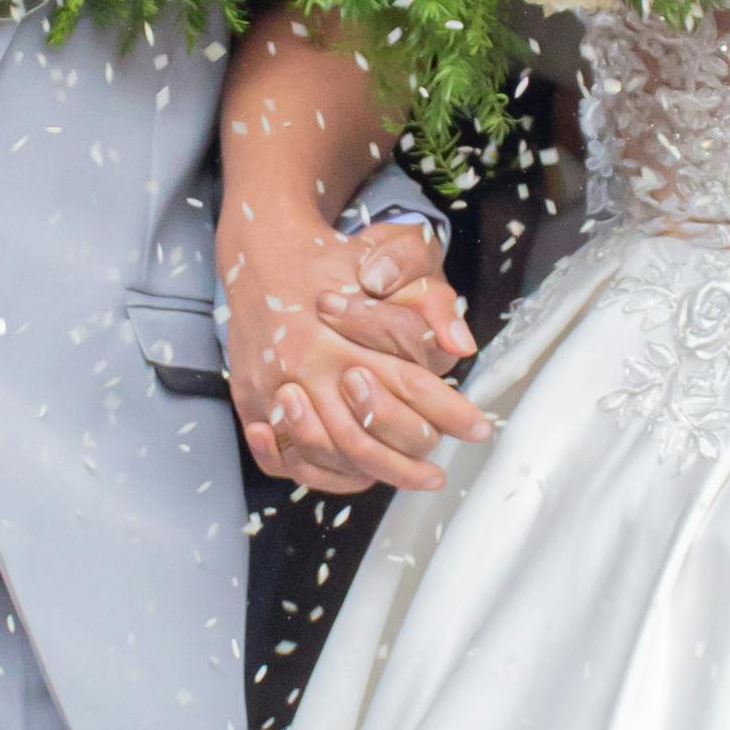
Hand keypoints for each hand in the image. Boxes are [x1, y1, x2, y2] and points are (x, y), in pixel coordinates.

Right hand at [231, 214, 489, 497]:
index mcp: (344, 333)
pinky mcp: (252, 401)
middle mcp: (308, 365)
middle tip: (438, 466)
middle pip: (368, 433)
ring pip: (329, 454)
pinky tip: (354, 472)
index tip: (477, 428)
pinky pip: (286, 458)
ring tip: (411, 476)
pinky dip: (322, 473)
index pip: (409, 386)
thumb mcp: (395, 258)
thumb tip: (460, 344)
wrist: (261, 253)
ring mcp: (274, 387)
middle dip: (412, 456)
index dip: (450, 413)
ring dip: (377, 472)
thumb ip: (432, 303)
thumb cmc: (333, 260)